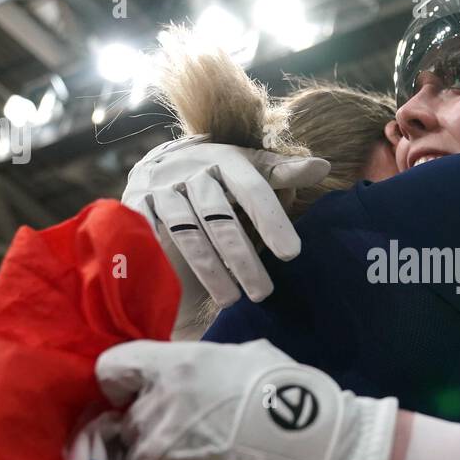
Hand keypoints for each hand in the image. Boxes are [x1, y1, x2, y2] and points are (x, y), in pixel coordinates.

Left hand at [95, 339, 397, 459]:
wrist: (319, 450)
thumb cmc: (294, 398)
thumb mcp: (246, 357)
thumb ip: (204, 364)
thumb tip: (194, 377)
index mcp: (176, 365)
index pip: (112, 368)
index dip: (121, 386)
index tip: (135, 399)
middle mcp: (156, 403)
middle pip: (125, 418)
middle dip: (148, 430)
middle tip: (184, 442)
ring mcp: (154, 448)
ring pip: (127, 457)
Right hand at [121, 136, 328, 326]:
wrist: (161, 165)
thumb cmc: (219, 175)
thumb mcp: (250, 168)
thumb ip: (283, 172)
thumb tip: (323, 168)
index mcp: (225, 159)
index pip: (253, 189)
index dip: (272, 220)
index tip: (292, 254)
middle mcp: (191, 169)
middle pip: (219, 216)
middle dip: (242, 257)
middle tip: (264, 293)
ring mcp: (160, 187)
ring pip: (187, 233)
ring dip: (210, 270)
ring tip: (232, 300)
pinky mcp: (136, 206)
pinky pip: (150, 236)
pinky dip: (165, 261)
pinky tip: (181, 287)